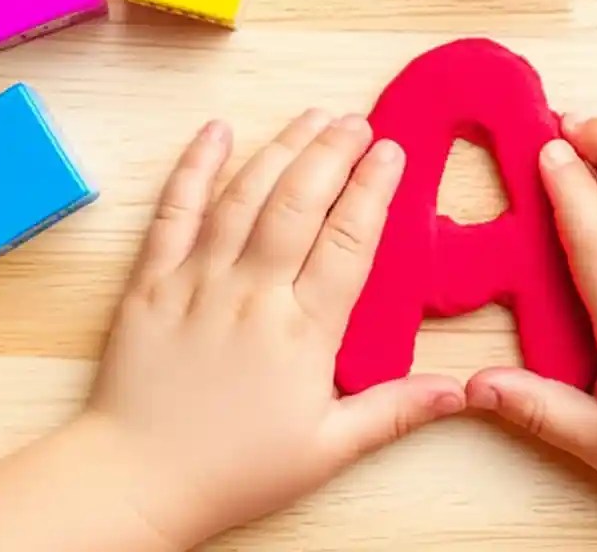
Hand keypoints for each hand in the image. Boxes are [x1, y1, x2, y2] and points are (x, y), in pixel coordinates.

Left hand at [82, 113, 464, 546]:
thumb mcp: (327, 450)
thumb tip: (463, 391)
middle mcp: (252, 293)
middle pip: (299, 202)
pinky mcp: (151, 282)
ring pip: (245, 196)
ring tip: (313, 116)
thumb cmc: (234, 471)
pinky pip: (174, 211)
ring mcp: (197, 281)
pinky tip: (216, 131)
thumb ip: (395, 412)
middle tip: (358, 119)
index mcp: (303, 331)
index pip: (348, 240)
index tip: (393, 150)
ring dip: (282, 148)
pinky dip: (195, 166)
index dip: (373, 188)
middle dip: (333, 150)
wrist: (134, 480)